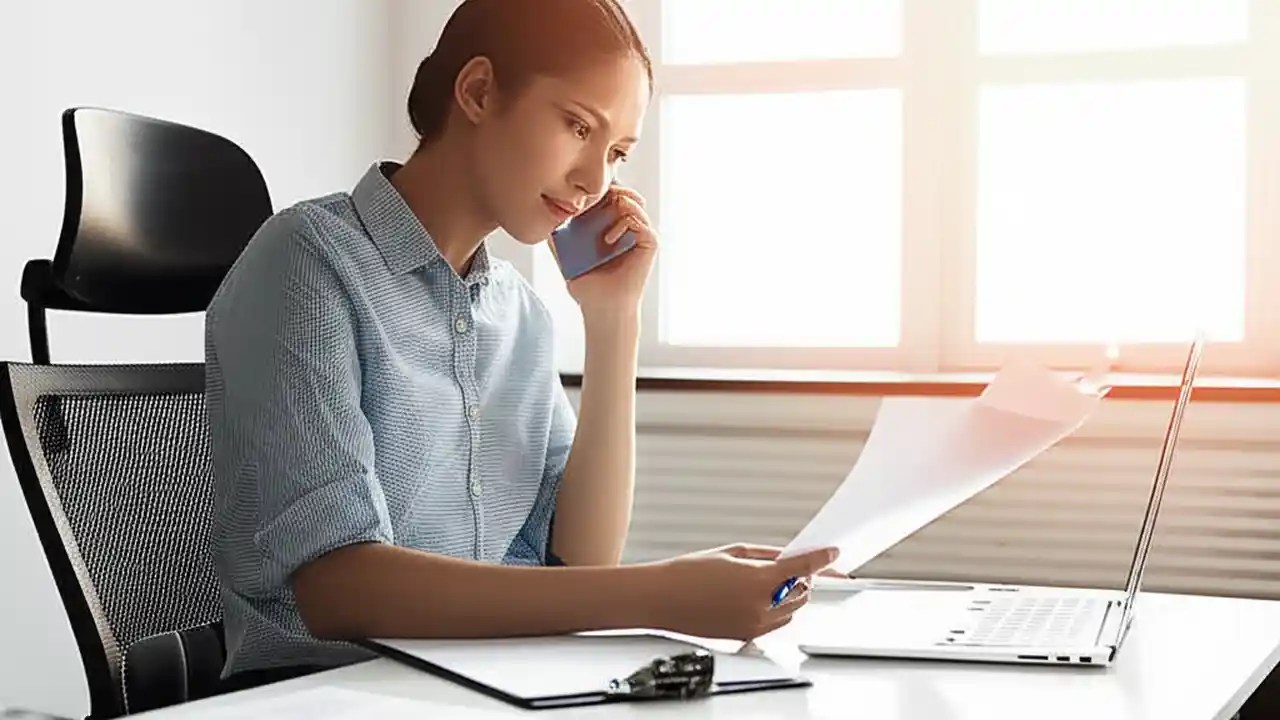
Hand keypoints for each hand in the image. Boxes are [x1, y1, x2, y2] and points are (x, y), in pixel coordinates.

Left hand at [563, 185, 656, 321]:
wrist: (602, 308)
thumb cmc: (588, 287)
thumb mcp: (566, 255)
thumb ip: (557, 237)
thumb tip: (545, 218)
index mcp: (612, 226)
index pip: (608, 196)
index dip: (596, 192)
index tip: (578, 199)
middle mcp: (629, 227)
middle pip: (623, 193)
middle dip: (606, 192)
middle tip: (589, 203)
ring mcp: (641, 235)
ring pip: (633, 202)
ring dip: (614, 207)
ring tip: (599, 228)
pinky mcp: (649, 244)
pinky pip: (640, 222)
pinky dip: (623, 224)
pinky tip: (608, 240)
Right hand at [648, 546, 839, 640]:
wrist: (661, 599)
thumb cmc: (687, 574)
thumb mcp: (731, 553)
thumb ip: (765, 555)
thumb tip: (787, 556)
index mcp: (758, 581)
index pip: (802, 569)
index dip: (821, 559)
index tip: (832, 554)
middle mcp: (760, 606)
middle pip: (802, 594)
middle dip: (802, 580)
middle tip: (793, 567)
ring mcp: (753, 625)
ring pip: (790, 611)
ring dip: (789, 596)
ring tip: (768, 582)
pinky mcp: (745, 636)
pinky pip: (773, 623)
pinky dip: (774, 610)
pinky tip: (756, 597)